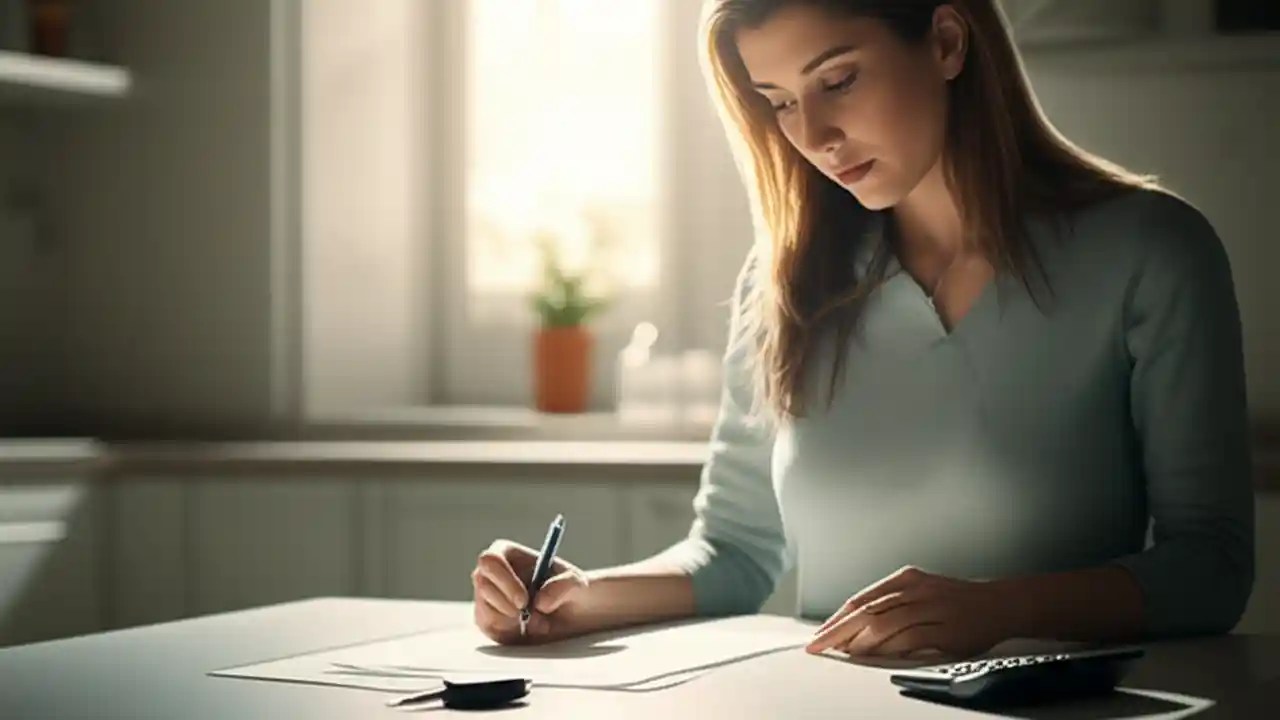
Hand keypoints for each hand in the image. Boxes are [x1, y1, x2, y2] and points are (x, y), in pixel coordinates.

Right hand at [471, 539, 588, 644]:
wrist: (571, 613)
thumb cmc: (570, 589)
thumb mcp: (575, 583)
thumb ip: (562, 586)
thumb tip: (540, 602)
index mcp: (507, 554)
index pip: (490, 560)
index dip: (503, 580)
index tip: (523, 600)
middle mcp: (491, 573)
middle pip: (483, 585)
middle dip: (507, 605)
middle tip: (531, 616)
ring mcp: (486, 597)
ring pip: (485, 611)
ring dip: (513, 622)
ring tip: (538, 621)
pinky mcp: (487, 620)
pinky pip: (490, 629)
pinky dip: (511, 633)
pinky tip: (528, 629)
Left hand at [805, 566, 1013, 659]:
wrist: (1000, 604)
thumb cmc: (957, 602)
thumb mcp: (920, 593)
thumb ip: (891, 606)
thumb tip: (856, 629)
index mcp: (905, 579)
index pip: (861, 600)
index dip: (836, 619)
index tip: (818, 635)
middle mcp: (915, 589)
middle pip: (866, 610)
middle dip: (838, 631)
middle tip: (818, 646)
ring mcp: (930, 607)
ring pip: (884, 623)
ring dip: (860, 641)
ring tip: (843, 653)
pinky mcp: (944, 628)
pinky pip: (908, 638)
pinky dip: (888, 648)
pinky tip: (874, 655)